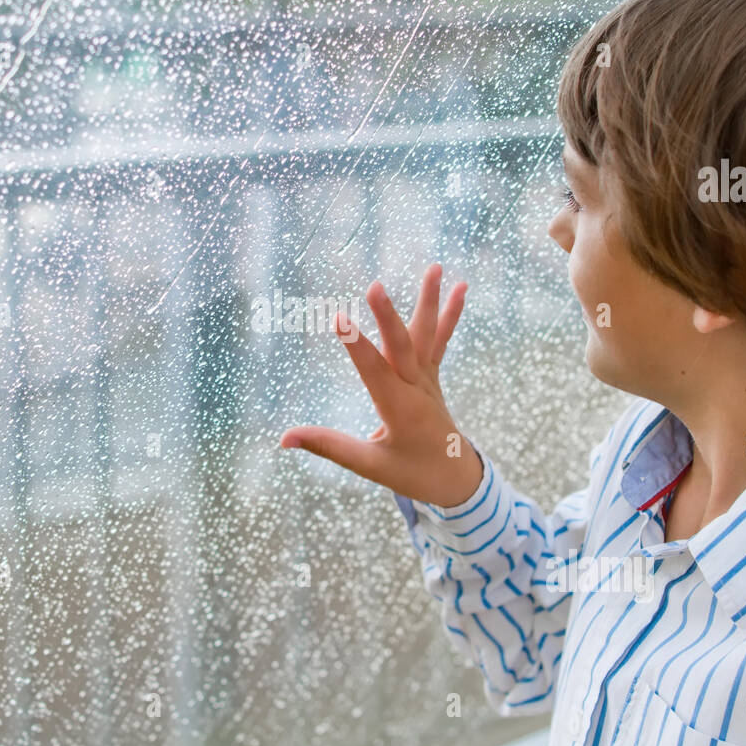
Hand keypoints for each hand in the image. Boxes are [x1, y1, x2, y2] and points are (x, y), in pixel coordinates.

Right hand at [279, 263, 483, 506]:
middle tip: (375, 286)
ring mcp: (427, 379)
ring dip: (430, 300)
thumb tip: (284, 439)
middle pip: (401, 346)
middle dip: (387, 316)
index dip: (355, 345)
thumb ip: (328, 446)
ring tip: (436, 267)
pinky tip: (461, 286)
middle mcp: (416, 388)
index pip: (373, 372)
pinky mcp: (432, 375)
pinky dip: (450, 314)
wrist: (456, 479)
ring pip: (427, 335)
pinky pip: (440, 340)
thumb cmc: (411, 473)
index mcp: (399, 409)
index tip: (339, 318)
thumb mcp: (368, 465)